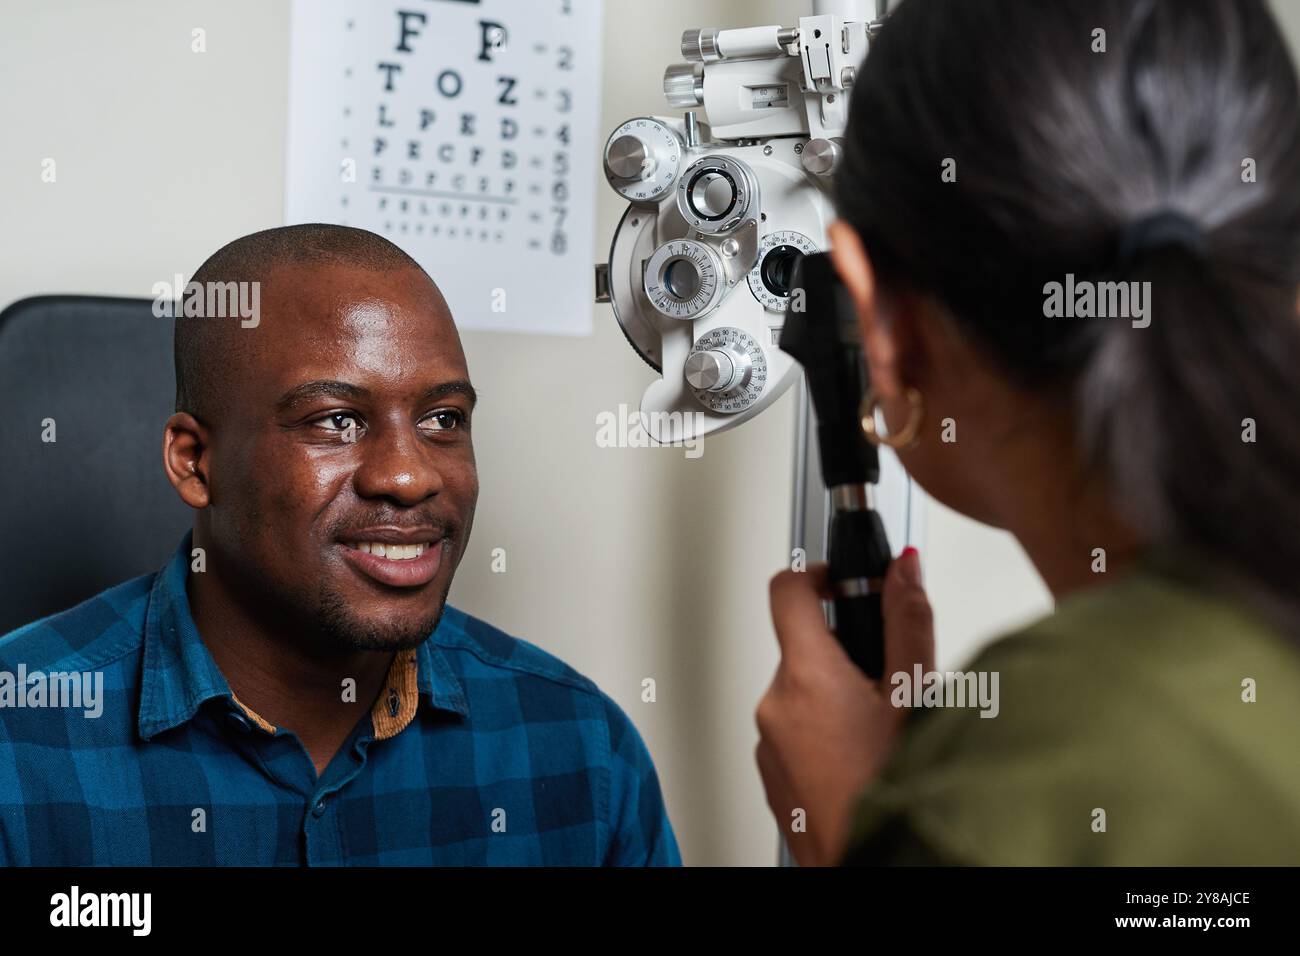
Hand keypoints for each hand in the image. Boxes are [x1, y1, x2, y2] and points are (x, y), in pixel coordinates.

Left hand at [755, 548, 933, 865]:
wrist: (872, 863)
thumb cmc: (890, 790)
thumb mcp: (915, 696)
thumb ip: (908, 622)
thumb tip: (903, 568)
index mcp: (805, 675)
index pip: (786, 588)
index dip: (816, 575)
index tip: (841, 584)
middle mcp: (774, 705)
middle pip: (801, 649)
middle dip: (842, 655)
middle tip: (885, 681)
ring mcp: (767, 744)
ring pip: (800, 696)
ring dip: (834, 700)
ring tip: (879, 731)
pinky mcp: (772, 776)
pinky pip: (794, 735)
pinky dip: (824, 736)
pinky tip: (860, 760)